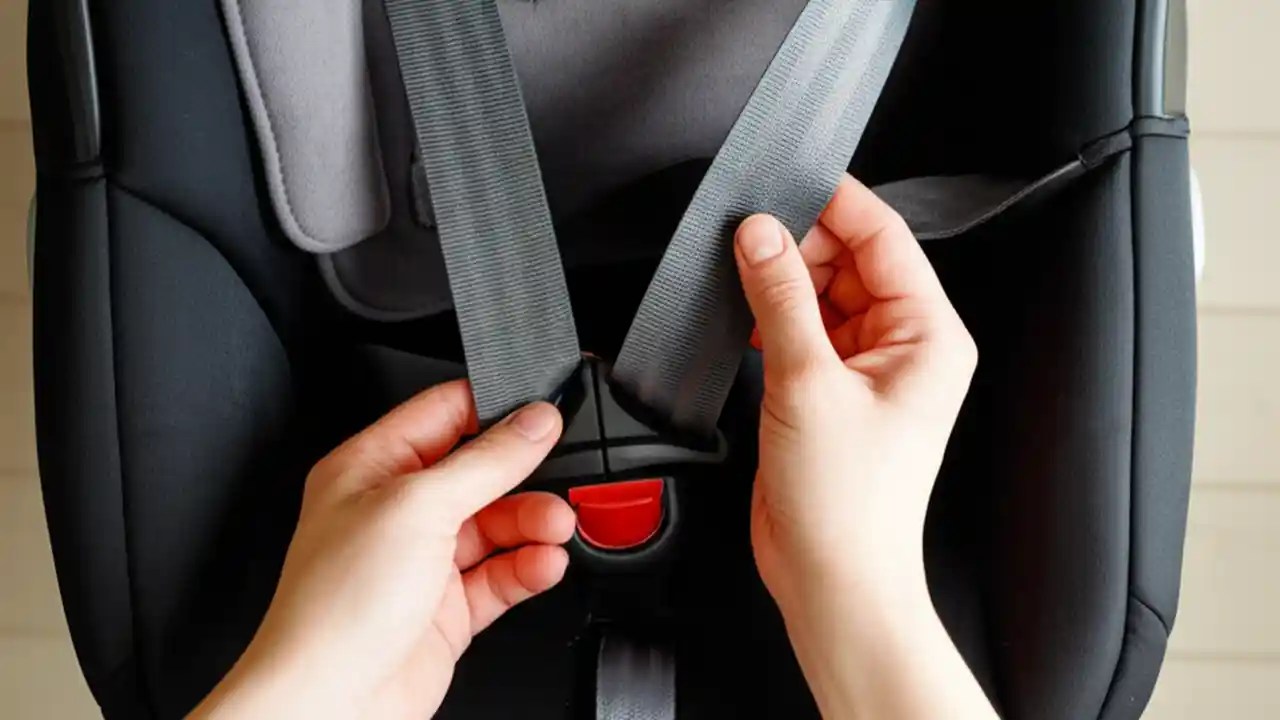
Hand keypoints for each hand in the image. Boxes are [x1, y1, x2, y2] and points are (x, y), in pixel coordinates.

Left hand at [190, 381, 574, 718]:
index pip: (442, 413)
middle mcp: (395, 511)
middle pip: (478, 472)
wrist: (331, 703)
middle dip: (523, 474)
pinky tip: (545, 563)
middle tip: (559, 476)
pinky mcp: (446, 609)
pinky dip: (528, 568)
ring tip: (557, 526)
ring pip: (496, 525)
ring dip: (533, 523)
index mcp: (370, 467)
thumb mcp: (419, 507)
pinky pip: (501, 576)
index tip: (540, 413)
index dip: (493, 408)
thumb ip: (485, 461)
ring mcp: (421, 561)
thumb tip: (533, 422)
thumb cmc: (336, 607)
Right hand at [735, 176, 992, 718]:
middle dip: (797, 246)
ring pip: (819, 295)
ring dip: (779, 283)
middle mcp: (903, 348)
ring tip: (739, 277)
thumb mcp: (807, 384)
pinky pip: (800, 332)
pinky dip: (770, 318)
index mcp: (928, 337)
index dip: (835, 205)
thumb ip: (780, 299)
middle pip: (848, 262)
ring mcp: (863, 371)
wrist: (831, 579)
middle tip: (746, 238)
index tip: (784, 183)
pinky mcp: (826, 392)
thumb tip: (762, 233)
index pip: (885, 240)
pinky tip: (741, 313)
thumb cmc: (848, 506)